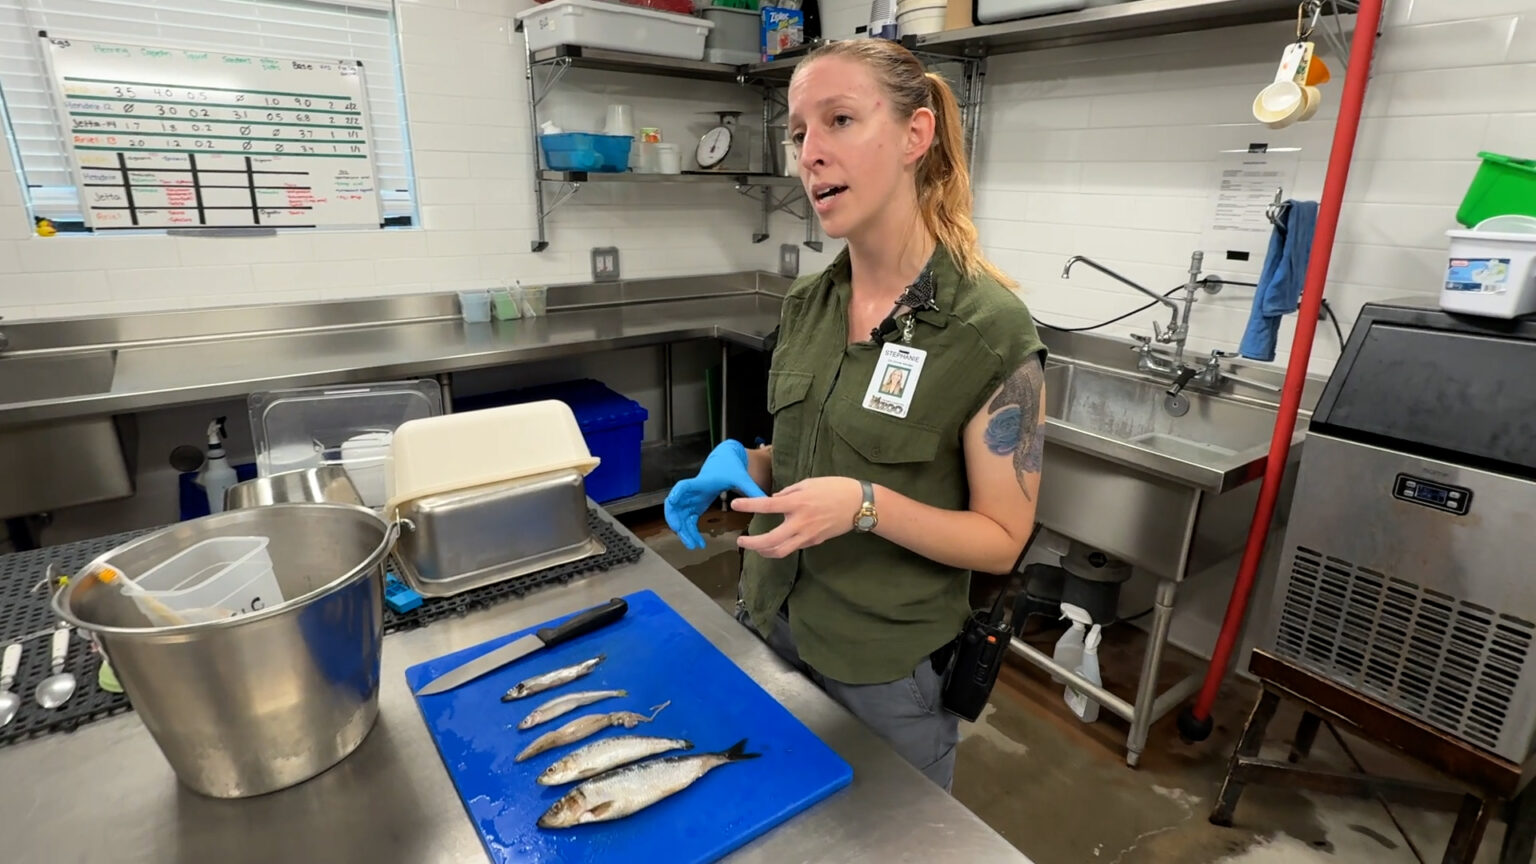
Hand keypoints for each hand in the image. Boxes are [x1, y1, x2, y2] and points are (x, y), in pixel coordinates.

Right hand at [664, 440, 766, 549]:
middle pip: (675, 506)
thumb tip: (768, 502)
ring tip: (694, 545)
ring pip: (679, 516)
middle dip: (677, 523)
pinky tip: (698, 542)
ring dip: (683, 531)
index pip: (684, 486)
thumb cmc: (732, 467)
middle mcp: (692, 490)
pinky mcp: (695, 503)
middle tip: (688, 540)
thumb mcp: (743, 478)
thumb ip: (753, 490)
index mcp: (702, 482)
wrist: (726, 458)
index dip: (677, 494)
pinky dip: (689, 531)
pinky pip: (687, 519)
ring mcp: (692, 497)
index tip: (673, 502)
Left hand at [731, 477, 862, 558]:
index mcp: (797, 502)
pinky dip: (781, 546)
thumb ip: (789, 491)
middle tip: (741, 541)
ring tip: (755, 546)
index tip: (735, 504)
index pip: (767, 505)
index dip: (749, 505)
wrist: (860, 505)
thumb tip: (774, 498)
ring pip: (781, 551)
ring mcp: (808, 535)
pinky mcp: (814, 541)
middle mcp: (800, 522)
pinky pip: (794, 547)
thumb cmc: (835, 488)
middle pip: (770, 540)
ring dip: (764, 551)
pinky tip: (776, 542)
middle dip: (752, 543)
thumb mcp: (809, 483)